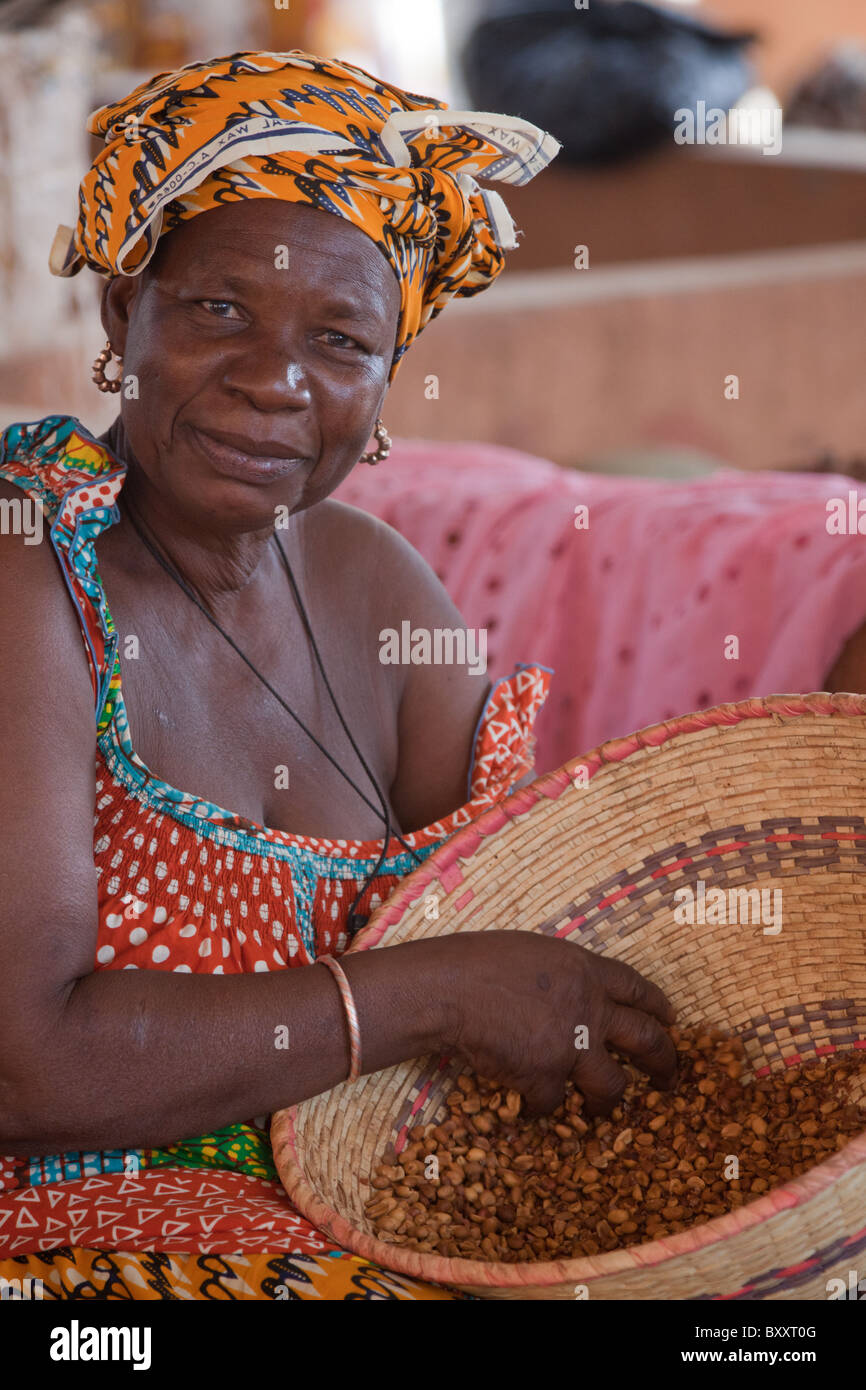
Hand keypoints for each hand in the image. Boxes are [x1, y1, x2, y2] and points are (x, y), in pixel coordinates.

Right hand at [437, 930, 677, 1117]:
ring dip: (606, 1102)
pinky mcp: (545, 1076)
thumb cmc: (478, 962)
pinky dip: (540, 1107)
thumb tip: (576, 993)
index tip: (670, 1020)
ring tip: (598, 1109)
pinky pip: (553, 1104)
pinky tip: (527, 1104)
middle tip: (668, 1078)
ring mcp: (571, 1045)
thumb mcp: (534, 952)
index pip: (638, 989)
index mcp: (586, 970)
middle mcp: (590, 1008)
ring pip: (612, 1086)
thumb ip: (564, 974)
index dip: (658, 1006)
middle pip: (647, 1039)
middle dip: (664, 1062)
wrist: (449, 988)